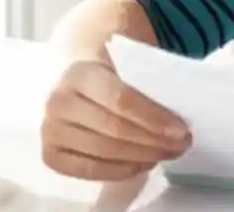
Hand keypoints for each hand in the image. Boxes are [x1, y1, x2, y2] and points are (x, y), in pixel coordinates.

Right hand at [41, 58, 192, 180]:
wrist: (78, 83)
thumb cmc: (110, 72)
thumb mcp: (127, 63)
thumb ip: (147, 78)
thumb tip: (180, 106)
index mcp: (80, 72)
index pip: (121, 100)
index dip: (153, 117)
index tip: (181, 129)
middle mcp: (58, 101)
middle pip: (115, 129)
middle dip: (154, 141)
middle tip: (182, 145)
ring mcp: (51, 131)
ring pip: (104, 152)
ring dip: (143, 157)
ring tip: (168, 154)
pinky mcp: (51, 155)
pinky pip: (91, 170)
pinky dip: (122, 170)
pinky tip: (144, 164)